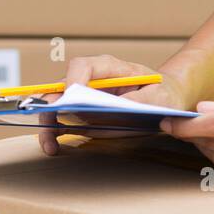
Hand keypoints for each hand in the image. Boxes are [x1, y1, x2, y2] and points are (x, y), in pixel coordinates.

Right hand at [37, 55, 188, 156]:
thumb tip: (120, 106)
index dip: (73, 79)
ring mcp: (84, 96)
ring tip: (50, 146)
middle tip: (50, 124)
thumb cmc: (163, 92)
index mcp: (110, 68)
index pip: (83, 66)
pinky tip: (55, 147)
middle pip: (62, 86)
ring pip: (56, 104)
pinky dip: (54, 132)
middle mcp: (91, 80)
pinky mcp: (83, 113)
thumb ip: (142, 100)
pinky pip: (62, 120)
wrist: (164, 99)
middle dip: (51, 105)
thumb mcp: (160, 96)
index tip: (72, 98)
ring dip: (48, 123)